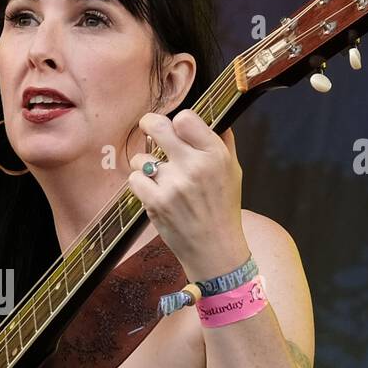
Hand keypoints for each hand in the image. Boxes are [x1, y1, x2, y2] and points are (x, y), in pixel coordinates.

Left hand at [127, 110, 250, 280]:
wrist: (215, 249)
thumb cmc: (223, 209)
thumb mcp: (233, 171)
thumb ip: (222, 142)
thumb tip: (213, 118)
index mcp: (215, 154)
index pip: (185, 118)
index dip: (176, 121)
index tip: (174, 129)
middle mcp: (194, 166)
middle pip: (157, 127)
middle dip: (149, 124)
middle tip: (148, 128)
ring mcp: (173, 184)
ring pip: (141, 158)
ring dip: (145, 166)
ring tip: (160, 179)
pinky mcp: (156, 202)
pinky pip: (134, 179)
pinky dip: (140, 185)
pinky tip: (153, 193)